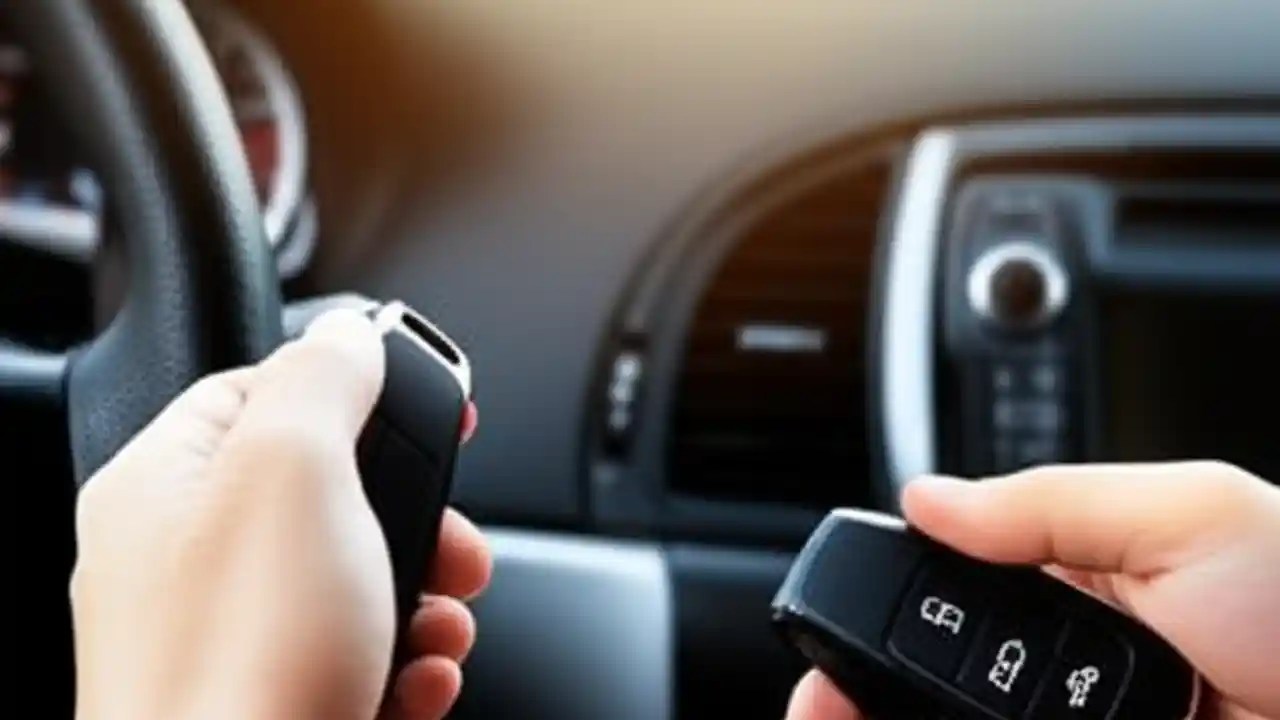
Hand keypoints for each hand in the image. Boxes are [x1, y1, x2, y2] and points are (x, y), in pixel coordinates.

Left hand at [72, 310, 490, 719]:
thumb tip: (350, 334)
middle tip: (456, 537)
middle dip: (416, 513)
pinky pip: (358, 656)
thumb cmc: (242, 663)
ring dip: (424, 595)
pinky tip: (420, 676)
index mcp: (167, 485)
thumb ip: (324, 379)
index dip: (359, 387)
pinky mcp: (274, 702)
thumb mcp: (292, 472)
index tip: (435, 398)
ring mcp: (230, 640)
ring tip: (444, 622)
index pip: (265, 390)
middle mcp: (188, 561)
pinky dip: (407, 661)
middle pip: (330, 491)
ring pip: (356, 578)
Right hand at [785, 462, 1279, 719]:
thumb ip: (1047, 505)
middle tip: (823, 708)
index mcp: (1090, 599)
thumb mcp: (1190, 516)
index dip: (884, 628)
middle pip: (944, 692)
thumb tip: (927, 496)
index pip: (955, 611)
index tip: (829, 654)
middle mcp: (1082, 685)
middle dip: (867, 698)